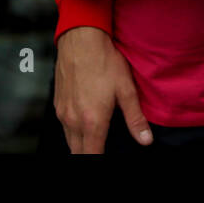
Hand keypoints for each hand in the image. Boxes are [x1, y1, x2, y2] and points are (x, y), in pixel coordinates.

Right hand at [54, 26, 150, 152]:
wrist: (81, 41)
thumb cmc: (105, 62)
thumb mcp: (126, 89)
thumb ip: (135, 118)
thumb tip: (146, 140)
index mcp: (92, 121)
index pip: (92, 155)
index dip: (99, 160)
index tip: (107, 158)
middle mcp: (73, 121)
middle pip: (78, 151)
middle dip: (89, 155)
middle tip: (101, 151)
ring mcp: (63, 112)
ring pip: (69, 140)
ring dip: (80, 145)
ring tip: (94, 143)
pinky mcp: (57, 104)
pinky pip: (63, 126)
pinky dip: (73, 132)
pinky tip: (83, 125)